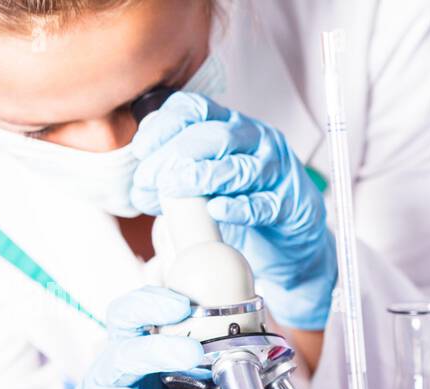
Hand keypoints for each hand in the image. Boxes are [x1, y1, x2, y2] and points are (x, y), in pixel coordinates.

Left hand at [131, 92, 336, 331]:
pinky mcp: (289, 203)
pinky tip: (215, 210)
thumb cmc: (246, 202)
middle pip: (214, 136)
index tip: (141, 150)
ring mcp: (275, 171)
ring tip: (172, 191)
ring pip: (238, 166)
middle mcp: (255, 141)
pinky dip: (238, 207)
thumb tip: (139, 187)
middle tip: (150, 180)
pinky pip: (264, 203)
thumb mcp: (211, 180)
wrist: (290, 238)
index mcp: (231, 126)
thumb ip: (180, 174)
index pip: (195, 109)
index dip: (164, 125)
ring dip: (200, 178)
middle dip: (175, 156)